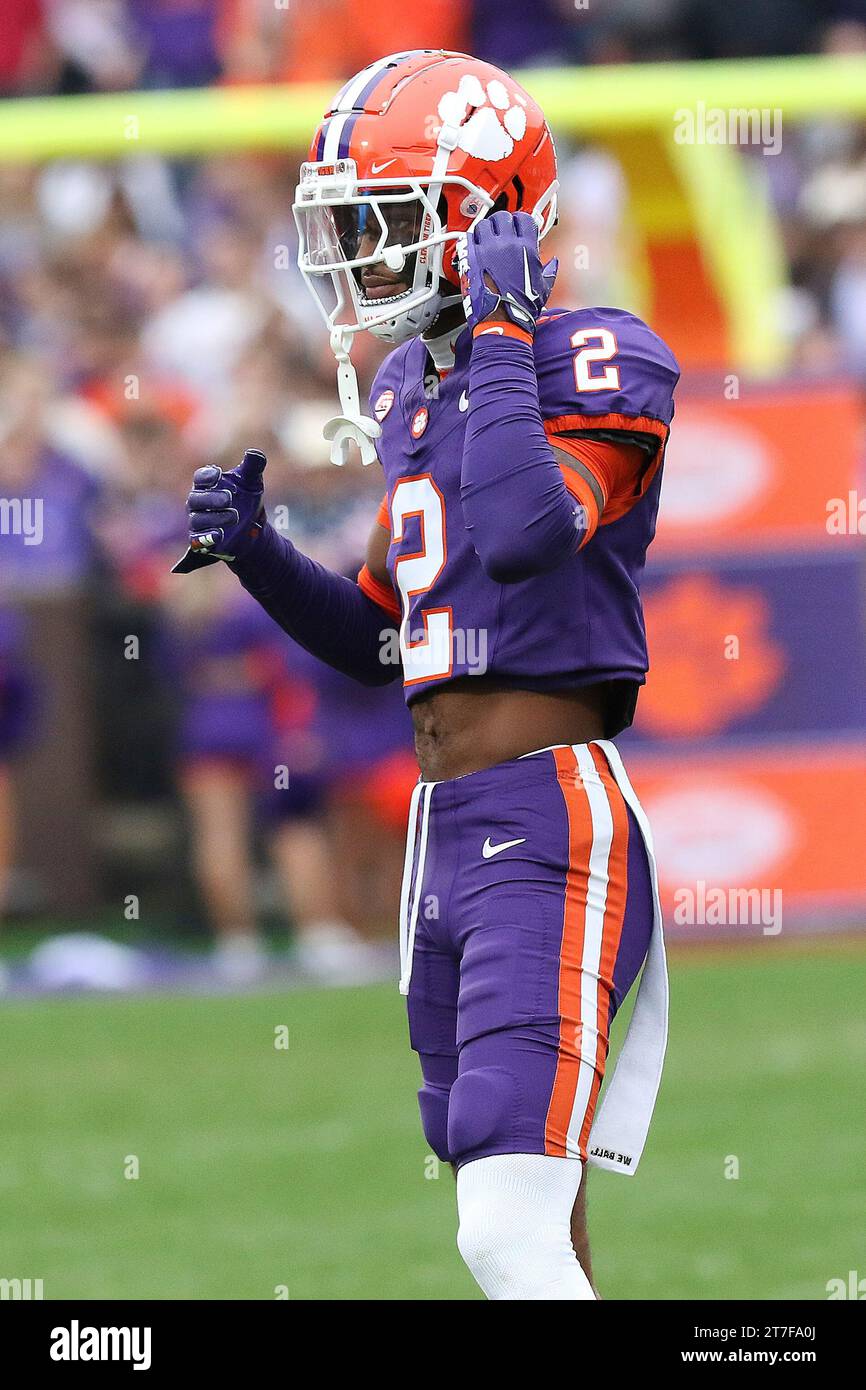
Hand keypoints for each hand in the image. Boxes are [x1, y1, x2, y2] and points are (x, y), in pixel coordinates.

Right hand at [173, 448, 266, 573]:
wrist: (253, 528)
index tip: (219, 475)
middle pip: (195, 499)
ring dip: (214, 517)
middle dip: (211, 498)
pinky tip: (219, 535)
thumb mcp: (252, 482)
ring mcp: (198, 522)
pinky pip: (197, 540)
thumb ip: (253, 466)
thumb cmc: (247, 500)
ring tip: (235, 516)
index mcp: (207, 486)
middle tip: (229, 498)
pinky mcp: (202, 541)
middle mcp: (198, 503)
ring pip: (197, 520)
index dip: (206, 476)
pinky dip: (206, 537)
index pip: (199, 478)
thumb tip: (255, 453)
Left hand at [458, 211, 557, 334]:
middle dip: (502, 223)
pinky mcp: (469, 259)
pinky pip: (466, 238)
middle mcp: (505, 245)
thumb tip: (552, 264)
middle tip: (501, 233)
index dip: (520, 222)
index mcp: (526, 248)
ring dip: (485, 230)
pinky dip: (470, 240)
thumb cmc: (520, 310)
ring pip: (483, 224)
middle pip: (502, 217)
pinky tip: (474, 248)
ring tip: (486, 240)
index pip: (523, 218)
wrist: (502, 323)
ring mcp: (486, 250)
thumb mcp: (543, 288)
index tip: (517, 227)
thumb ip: (548, 271)